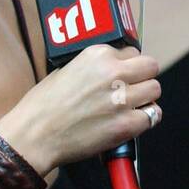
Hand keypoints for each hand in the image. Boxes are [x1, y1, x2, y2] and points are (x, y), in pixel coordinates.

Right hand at [0, 44, 160, 175]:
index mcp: (98, 55)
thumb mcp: (67, 69)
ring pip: (155, 90)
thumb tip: (116, 68)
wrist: (34, 136)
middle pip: (151, 67)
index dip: (128, 66)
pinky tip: (130, 122)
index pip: (133, 52)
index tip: (122, 76)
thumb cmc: (43, 106)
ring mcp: (122, 99)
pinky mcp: (126, 124)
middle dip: (144, 78)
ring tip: (130, 107)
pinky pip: (153, 116)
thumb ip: (96, 67)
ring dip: (146, 98)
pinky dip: (145, 120)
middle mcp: (113, 73)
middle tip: (132, 90)